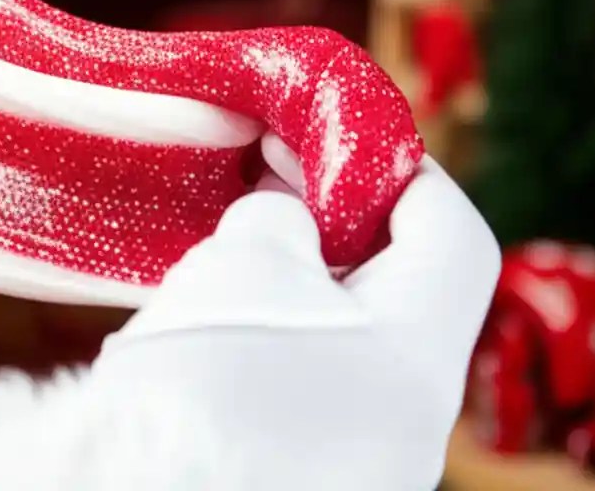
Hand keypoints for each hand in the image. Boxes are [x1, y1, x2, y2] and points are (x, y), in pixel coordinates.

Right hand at [92, 154, 500, 488]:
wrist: (144, 488)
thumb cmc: (207, 374)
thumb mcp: (247, 261)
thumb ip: (279, 221)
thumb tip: (282, 225)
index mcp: (418, 354)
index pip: (450, 234)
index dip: (401, 171)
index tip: (339, 138)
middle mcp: (405, 415)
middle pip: (394, 288)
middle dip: (332, 221)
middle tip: (268, 172)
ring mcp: (355, 451)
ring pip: (340, 336)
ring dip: (290, 278)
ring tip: (226, 237)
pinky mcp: (299, 468)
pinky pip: (301, 379)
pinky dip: (266, 331)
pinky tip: (209, 309)